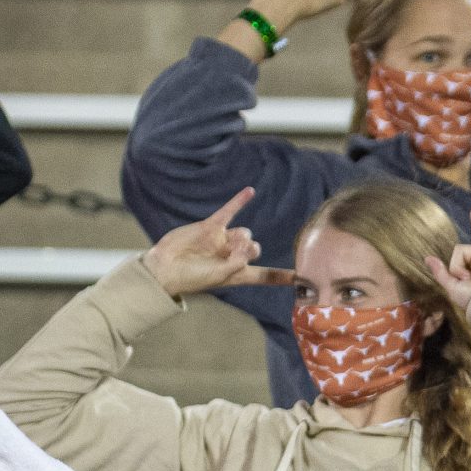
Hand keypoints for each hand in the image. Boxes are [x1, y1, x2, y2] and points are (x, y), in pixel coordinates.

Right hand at [141, 188, 289, 298]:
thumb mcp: (220, 277)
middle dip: (249, 250)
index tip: (305, 279)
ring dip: (238, 238)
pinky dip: (239, 201)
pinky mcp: (211, 227)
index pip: (266, 276)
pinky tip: (250, 191)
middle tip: (232, 254)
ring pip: (244, 232)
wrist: (165, 267)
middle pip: (255, 248)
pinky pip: (229, 211)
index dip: (284, 277)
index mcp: (238, 274)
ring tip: (223, 245)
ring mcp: (222, 241)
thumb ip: (237, 263)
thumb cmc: (192, 278)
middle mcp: (232, 256)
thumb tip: (248, 246)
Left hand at [421, 208, 470, 314]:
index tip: (463, 282)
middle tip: (469, 283)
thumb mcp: (453, 288)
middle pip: (455, 258)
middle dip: (456, 270)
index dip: (455, 274)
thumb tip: (427, 258)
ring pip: (459, 251)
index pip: (454, 268)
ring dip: (460, 265)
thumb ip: (441, 273)